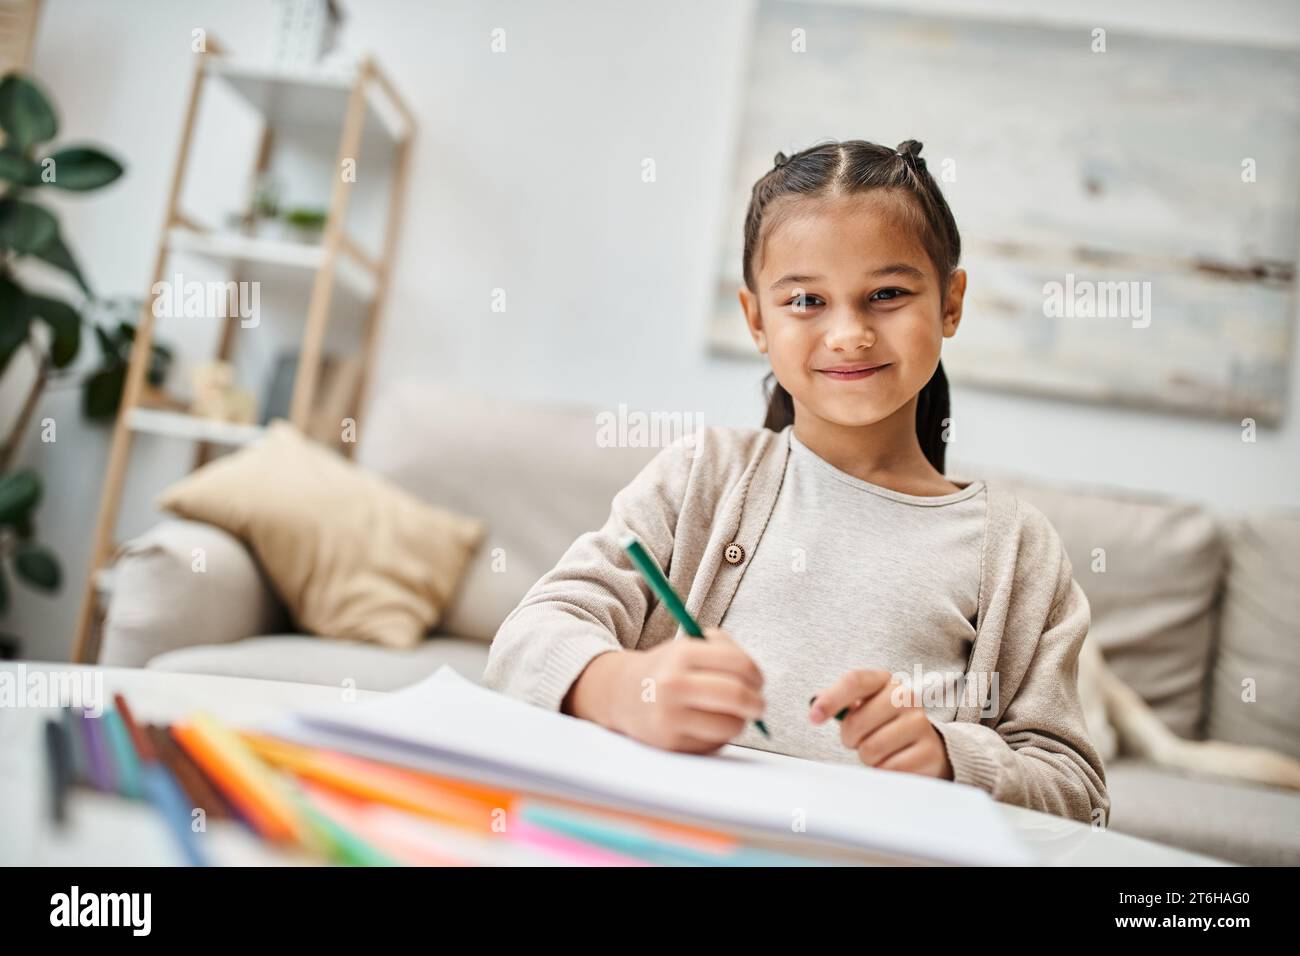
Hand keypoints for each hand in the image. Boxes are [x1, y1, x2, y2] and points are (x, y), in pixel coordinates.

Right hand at [591, 627, 765, 753]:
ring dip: (740, 722)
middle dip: (757, 703)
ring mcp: (671, 716)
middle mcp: (674, 684)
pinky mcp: (671, 743)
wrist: (623, 694)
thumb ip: (727, 652)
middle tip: (758, 705)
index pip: (740, 666)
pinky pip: (714, 743)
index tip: (758, 682)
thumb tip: (756, 681)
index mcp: (683, 654)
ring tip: (730, 715)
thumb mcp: (690, 646)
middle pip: (737, 697)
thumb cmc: (669, 669)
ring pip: (730, 726)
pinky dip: (719, 736)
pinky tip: (706, 725)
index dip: (757, 676)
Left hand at [809, 669, 952, 779]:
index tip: (814, 717)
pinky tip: (894, 761)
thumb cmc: (885, 723)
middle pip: (856, 722)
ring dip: (867, 757)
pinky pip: (888, 768)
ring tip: (880, 750)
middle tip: (860, 739)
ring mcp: (920, 723)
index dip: (831, 699)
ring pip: (871, 749)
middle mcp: (907, 696)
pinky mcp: (929, 750)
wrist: (926, 745)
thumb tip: (815, 705)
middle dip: (850, 738)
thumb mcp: (864, 705)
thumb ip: (839, 701)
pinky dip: (883, 770)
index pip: (854, 681)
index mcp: (885, 681)